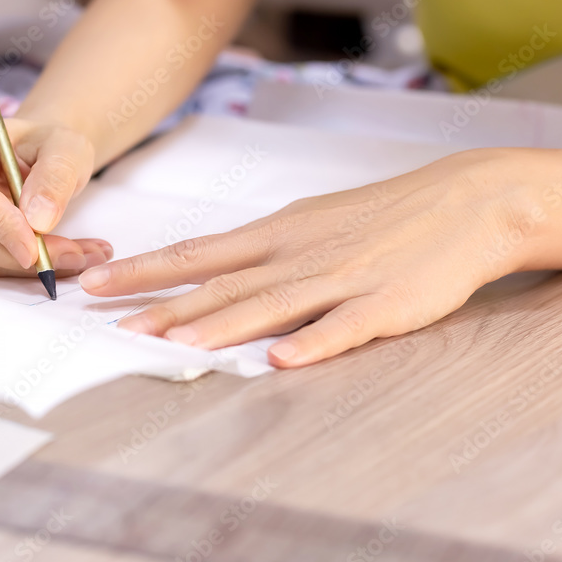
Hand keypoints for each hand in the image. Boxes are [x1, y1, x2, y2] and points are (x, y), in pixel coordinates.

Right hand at [0, 116, 111, 275]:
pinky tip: (60, 257)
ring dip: (28, 264)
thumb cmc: (47, 143)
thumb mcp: (66, 147)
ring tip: (78, 255)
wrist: (39, 153)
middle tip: (75, 256)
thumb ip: (55, 176)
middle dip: (20, 252)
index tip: (36, 245)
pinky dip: (23, 265)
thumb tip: (38, 220)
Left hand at [79, 149, 536, 367]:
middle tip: (113, 327)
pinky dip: (314, 344)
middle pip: (220, 285)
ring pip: (271, 305)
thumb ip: (259, 252)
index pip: (196, 254)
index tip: (97, 286)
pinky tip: (284, 361)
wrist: (464, 201)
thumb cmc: (379, 215)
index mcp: (275, 234)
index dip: (144, 271)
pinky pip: (345, 326)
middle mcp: (296, 255)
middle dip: (163, 307)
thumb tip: (208, 273)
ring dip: (222, 326)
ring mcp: (340, 279)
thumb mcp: (308, 222)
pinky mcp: (386, 303)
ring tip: (177, 345)